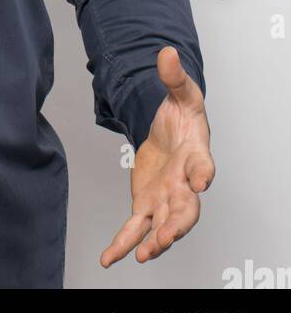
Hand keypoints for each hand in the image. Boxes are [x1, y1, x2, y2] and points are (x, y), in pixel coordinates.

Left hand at [101, 47, 212, 265]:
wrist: (170, 128)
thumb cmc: (182, 114)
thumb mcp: (181, 92)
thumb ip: (174, 76)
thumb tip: (166, 53)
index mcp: (196, 156)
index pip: (203, 166)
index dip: (203, 174)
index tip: (202, 181)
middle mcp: (184, 184)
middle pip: (187, 208)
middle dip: (179, 223)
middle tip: (169, 235)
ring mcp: (166, 198)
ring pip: (163, 225)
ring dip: (155, 240)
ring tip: (144, 254)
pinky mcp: (146, 204)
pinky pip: (135, 228)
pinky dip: (123, 244)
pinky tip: (109, 259)